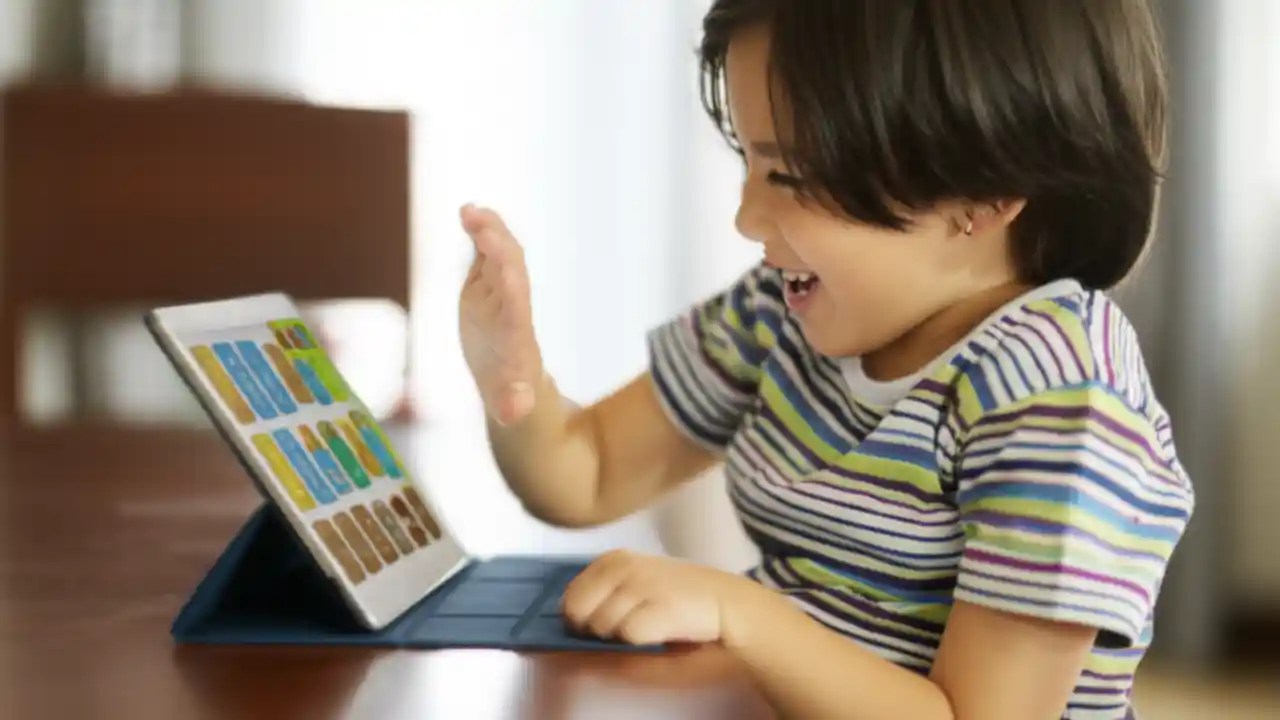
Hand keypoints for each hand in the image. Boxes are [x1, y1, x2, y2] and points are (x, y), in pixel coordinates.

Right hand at [458, 204, 543, 424]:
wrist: (510, 379)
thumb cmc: (512, 394)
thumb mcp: (512, 404)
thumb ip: (512, 403)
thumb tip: (515, 412)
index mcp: (516, 332)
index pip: (516, 304)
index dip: (508, 283)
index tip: (501, 264)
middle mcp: (512, 306)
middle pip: (510, 271)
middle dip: (498, 247)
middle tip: (481, 220)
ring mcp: (501, 292)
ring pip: (501, 256)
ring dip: (489, 232)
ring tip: (471, 210)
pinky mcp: (487, 286)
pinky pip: (487, 254)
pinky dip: (480, 233)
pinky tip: (467, 211)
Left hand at [561, 550, 758, 646]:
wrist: (721, 600)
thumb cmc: (673, 595)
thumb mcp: (631, 582)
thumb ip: (599, 594)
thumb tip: (568, 620)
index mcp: (611, 559)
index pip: (569, 596)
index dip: (580, 618)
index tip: (602, 621)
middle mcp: (622, 567)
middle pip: (578, 613)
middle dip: (595, 628)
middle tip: (625, 625)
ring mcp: (640, 585)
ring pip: (602, 626)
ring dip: (621, 635)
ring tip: (649, 623)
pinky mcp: (659, 607)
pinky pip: (629, 635)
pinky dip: (642, 640)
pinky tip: (661, 629)